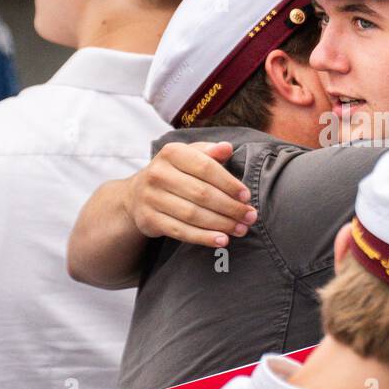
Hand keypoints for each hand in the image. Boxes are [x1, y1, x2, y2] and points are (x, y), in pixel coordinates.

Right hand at [123, 141, 256, 246]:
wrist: (137, 195)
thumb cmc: (175, 173)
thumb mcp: (190, 156)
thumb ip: (209, 152)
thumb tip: (227, 148)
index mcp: (171, 152)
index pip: (206, 167)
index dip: (229, 183)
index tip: (246, 196)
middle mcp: (158, 173)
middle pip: (201, 193)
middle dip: (230, 207)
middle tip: (250, 217)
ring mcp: (151, 197)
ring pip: (193, 215)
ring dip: (221, 224)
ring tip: (241, 229)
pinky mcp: (148, 219)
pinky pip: (180, 231)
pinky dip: (203, 237)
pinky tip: (222, 240)